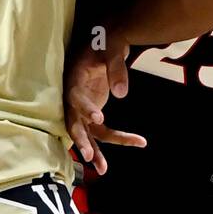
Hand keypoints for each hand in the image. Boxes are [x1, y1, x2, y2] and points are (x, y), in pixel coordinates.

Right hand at [64, 34, 144, 174]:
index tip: (99, 118)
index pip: (75, 97)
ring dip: (95, 151)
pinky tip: (139, 143)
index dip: (85, 108)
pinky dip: (119, 139)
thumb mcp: (111, 48)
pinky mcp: (92, 116)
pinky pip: (103, 132)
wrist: (102, 45)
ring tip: (103, 169)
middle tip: (88, 155)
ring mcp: (83, 110)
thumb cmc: (103, 44)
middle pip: (74, 122)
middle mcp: (74, 99)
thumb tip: (123, 94)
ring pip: (88, 133)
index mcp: (73, 80)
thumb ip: (116, 67)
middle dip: (81, 139)